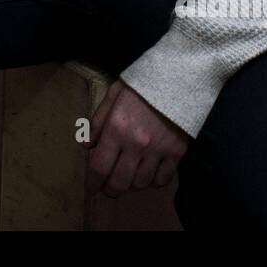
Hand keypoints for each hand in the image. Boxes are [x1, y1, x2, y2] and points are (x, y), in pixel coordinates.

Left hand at [84, 78, 189, 198]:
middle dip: (110, 190)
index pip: (99, 167)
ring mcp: (157, 151)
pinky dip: (153, 182)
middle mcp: (136, 144)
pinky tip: (148, 174)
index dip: (92, 183)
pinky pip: (162, 180)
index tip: (90, 188)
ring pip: (140, 184)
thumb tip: (85, 145)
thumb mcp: (114, 94)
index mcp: (116, 128)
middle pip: (119, 182)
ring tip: (128, 178)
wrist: (180, 76)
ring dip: (131, 185)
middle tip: (108, 188)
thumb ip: (98, 121)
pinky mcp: (176, 153)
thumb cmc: (143, 83)